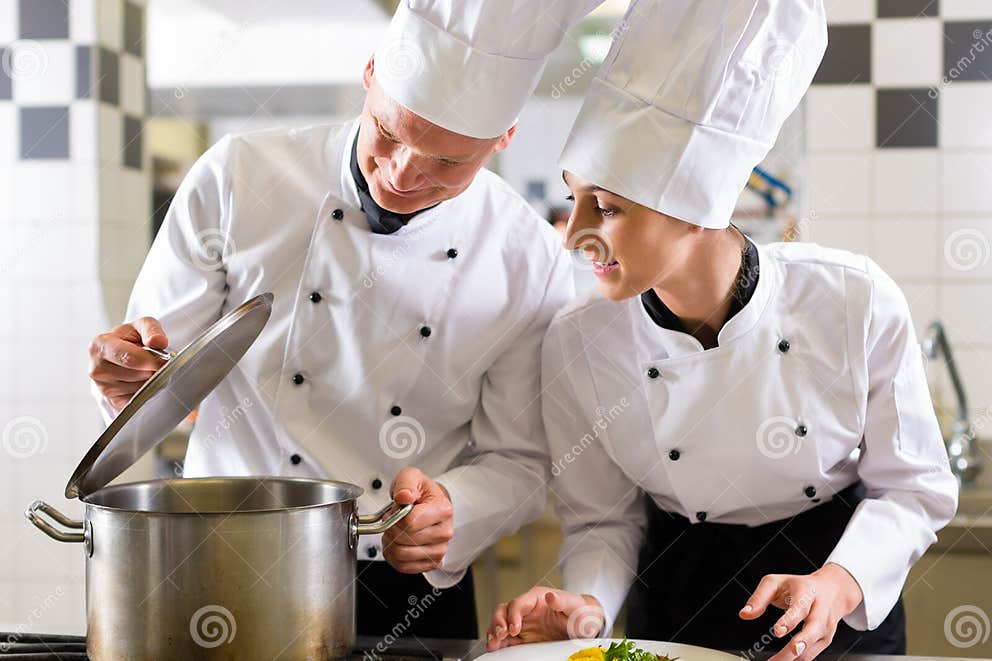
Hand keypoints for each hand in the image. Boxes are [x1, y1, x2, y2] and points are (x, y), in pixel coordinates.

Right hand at [88, 317, 168, 410]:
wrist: (122, 352)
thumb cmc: (131, 338)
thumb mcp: (142, 325)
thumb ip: (152, 329)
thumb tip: (158, 341)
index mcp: (100, 346)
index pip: (130, 358)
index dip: (151, 361)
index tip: (164, 360)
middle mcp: (97, 369)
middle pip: (137, 375)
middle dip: (152, 369)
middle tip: (154, 362)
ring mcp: (103, 388)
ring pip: (140, 389)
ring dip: (150, 380)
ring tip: (146, 369)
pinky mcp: (113, 401)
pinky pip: (139, 400)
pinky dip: (146, 392)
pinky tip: (142, 380)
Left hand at [381, 467, 453, 572]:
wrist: (430, 504)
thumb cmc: (421, 493)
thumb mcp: (411, 477)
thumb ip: (406, 483)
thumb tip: (404, 496)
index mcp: (443, 510)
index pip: (410, 523)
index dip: (394, 518)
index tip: (394, 511)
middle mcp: (445, 532)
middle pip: (404, 540)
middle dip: (390, 530)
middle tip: (392, 521)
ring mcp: (440, 549)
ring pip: (402, 555)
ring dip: (390, 544)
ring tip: (393, 532)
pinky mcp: (432, 562)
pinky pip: (404, 567)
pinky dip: (393, 557)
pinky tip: (396, 544)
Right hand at [486, 586, 603, 651]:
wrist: (585, 625)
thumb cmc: (580, 612)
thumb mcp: (575, 606)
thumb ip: (563, 600)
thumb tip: (551, 596)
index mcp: (536, 598)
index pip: (518, 603)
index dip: (513, 615)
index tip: (514, 628)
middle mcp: (526, 610)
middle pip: (503, 611)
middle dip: (498, 622)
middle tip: (500, 635)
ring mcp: (524, 624)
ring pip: (500, 624)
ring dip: (494, 632)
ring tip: (493, 644)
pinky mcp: (523, 637)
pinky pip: (506, 639)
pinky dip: (499, 643)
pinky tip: (496, 648)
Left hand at [739, 563, 863, 660]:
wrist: (831, 590)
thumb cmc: (798, 586)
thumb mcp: (776, 582)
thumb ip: (759, 597)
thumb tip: (744, 614)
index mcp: (807, 593)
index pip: (800, 607)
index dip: (790, 619)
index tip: (778, 631)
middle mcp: (820, 611)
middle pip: (813, 629)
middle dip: (801, 643)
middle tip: (789, 652)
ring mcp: (825, 628)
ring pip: (812, 647)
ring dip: (793, 658)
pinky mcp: (824, 641)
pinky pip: (811, 655)